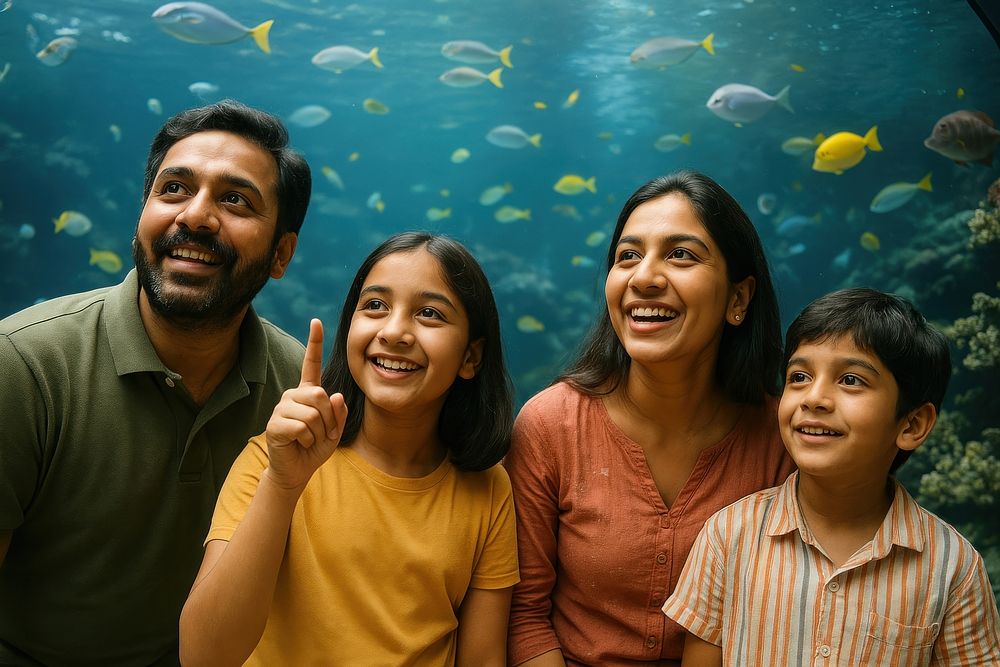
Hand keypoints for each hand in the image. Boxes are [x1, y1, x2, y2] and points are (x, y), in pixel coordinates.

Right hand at [264, 319, 347, 490]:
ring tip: (309, 439)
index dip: (314, 343)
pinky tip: (299, 443)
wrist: (296, 470)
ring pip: (313, 413)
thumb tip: (335, 396)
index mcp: (308, 392)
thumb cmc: (315, 448)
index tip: (316, 321)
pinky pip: (302, 427)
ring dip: (319, 432)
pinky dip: (307, 439)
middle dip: (329, 419)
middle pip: (320, 395)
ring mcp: (281, 408)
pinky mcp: (274, 424)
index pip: (311, 363)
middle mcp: (293, 395)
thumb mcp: (335, 430)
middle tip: (322, 433)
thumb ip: (339, 414)